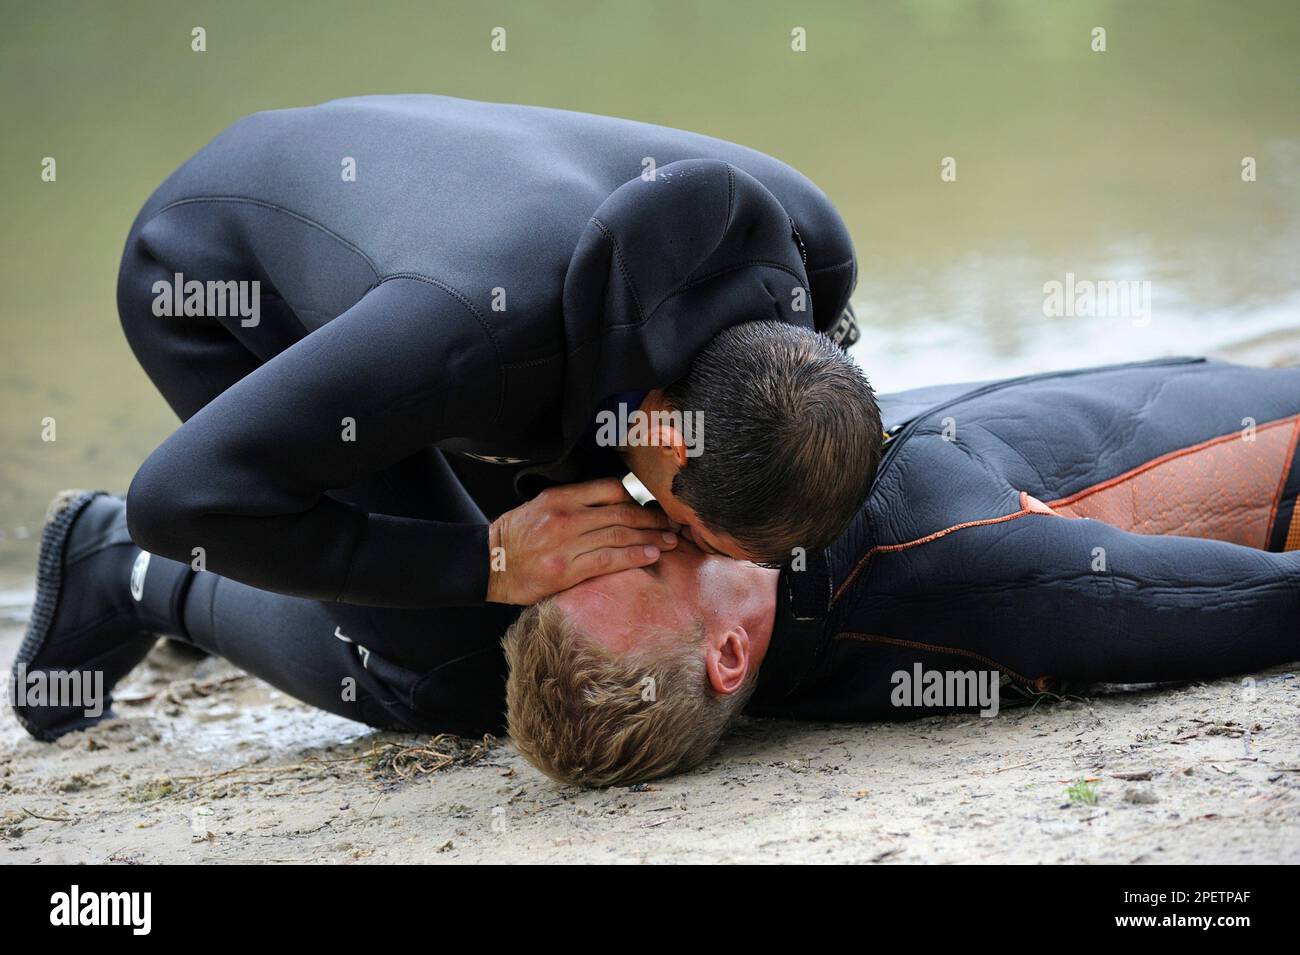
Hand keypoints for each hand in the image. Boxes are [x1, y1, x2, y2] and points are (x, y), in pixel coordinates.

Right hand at [485, 478, 677, 604]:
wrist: (489, 564)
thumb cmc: (516, 536)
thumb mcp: (540, 506)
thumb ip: (574, 502)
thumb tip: (613, 504)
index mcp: (560, 497)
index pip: (610, 489)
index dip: (638, 499)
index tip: (654, 507)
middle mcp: (566, 516)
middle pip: (622, 513)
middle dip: (653, 519)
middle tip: (673, 525)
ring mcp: (566, 543)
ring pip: (619, 535)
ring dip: (650, 538)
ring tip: (670, 541)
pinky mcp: (566, 570)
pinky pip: (607, 560)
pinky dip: (633, 556)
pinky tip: (651, 555)